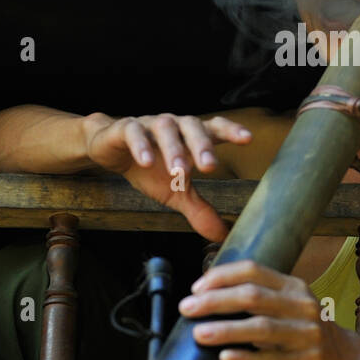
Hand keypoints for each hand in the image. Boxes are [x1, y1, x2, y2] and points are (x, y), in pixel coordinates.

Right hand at [84, 112, 251, 240]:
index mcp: (191, 137)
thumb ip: (199, 209)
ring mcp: (150, 124)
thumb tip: (222, 235)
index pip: (215, 128)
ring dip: (173, 148)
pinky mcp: (126, 129)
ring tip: (179, 171)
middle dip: (203, 146)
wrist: (111, 151)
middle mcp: (175, 125)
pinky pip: (134, 132)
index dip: (231, 131)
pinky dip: (140, 145)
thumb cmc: (151, 167)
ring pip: (166, 128)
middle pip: (193, 127)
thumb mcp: (176, 192)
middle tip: (210, 167)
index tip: (248, 139)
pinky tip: (146, 161)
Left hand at [181, 261, 359, 359]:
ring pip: (261, 328)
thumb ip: (261, 300)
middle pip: (253, 296)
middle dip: (215, 301)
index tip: (196, 287)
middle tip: (187, 308)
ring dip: (226, 329)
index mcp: (294, 287)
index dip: (222, 276)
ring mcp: (308, 334)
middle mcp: (302, 305)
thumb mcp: (292, 308)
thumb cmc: (310, 334)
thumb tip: (211, 297)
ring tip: (198, 334)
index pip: (253, 271)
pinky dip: (247, 359)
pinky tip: (226, 359)